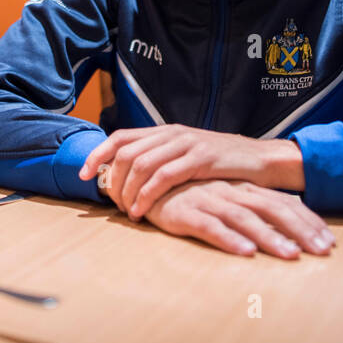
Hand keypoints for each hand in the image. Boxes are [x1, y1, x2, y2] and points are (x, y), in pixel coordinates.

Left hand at [78, 124, 295, 219]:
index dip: (98, 154)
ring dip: (127, 191)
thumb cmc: (222, 165)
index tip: (82, 174)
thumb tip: (130, 176)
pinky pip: (163, 177)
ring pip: (141, 165)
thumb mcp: (188, 156)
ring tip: (126, 211)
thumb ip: (163, 160)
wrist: (260, 161)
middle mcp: (172, 133)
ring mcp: (186, 144)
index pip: (121, 136)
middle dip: (111, 179)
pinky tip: (141, 211)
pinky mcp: (200, 159)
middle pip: (126, 152)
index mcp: (165, 131)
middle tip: (110, 203)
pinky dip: (146, 195)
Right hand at [142, 180, 335, 257]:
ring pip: (245, 218)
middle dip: (301, 230)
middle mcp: (231, 191)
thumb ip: (252, 208)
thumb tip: (286, 227)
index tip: (329, 242)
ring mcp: (209, 200)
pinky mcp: (186, 212)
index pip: (284, 202)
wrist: (146, 181)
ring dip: (270, 237)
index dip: (308, 221)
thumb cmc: (190, 194)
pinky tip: (245, 252)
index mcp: (243, 189)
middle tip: (322, 250)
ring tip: (290, 254)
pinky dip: (229, 239)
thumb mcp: (225, 197)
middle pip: (272, 208)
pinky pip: (210, 227)